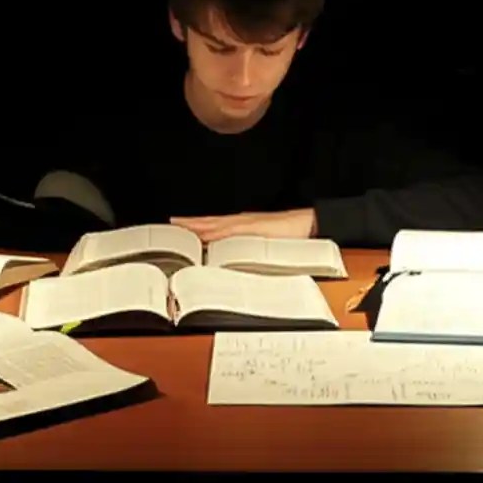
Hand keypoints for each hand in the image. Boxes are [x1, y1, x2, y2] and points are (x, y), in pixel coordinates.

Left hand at [171, 208, 316, 242]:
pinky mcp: (254, 227)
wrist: (310, 224)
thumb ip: (250, 248)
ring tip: (181, 226)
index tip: (181, 229)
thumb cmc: (290, 234)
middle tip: (172, 224)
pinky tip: (206, 232)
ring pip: (217, 224)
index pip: (215, 226)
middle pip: (211, 222)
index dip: (198, 226)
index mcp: (243, 227)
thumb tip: (237, 260)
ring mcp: (247, 223)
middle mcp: (242, 222)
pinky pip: (231, 229)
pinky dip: (217, 231)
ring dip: (199, 225)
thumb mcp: (265, 244)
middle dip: (191, 224)